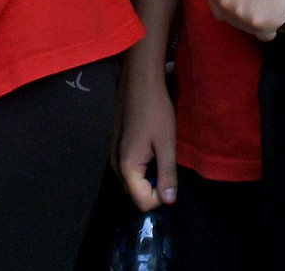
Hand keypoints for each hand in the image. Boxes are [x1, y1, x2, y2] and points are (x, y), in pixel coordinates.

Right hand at [117, 40, 178, 210]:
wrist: (139, 81)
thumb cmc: (155, 110)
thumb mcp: (167, 143)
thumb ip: (167, 174)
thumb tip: (169, 201)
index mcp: (127, 168)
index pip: (143, 202)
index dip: (161, 195)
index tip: (170, 174)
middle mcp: (116, 167)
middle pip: (136, 194)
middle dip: (154, 187)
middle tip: (166, 162)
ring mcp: (114, 157)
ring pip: (133, 182)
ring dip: (149, 176)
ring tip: (160, 153)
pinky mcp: (116, 147)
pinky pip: (130, 169)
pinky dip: (142, 166)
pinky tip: (151, 147)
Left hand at [203, 0, 284, 40]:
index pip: (220, 11)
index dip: (237, 4)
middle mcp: (224, 3)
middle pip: (236, 22)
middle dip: (250, 12)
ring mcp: (242, 15)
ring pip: (251, 30)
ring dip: (262, 19)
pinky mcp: (261, 23)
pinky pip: (267, 35)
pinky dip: (275, 25)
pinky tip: (279, 7)